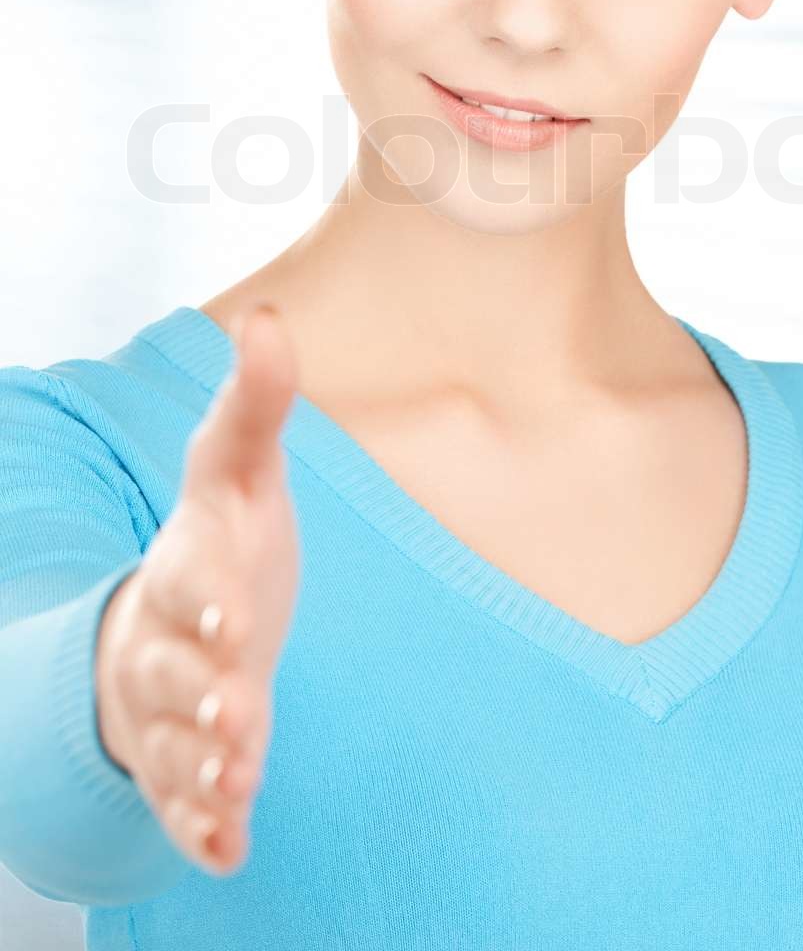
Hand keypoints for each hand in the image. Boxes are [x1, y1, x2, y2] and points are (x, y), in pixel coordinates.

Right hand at [93, 303, 300, 874]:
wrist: (180, 617)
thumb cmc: (220, 538)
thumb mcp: (240, 467)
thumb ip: (258, 402)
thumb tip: (268, 317)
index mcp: (186, 566)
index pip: (188, 580)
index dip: (207, 598)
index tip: (232, 617)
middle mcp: (166, 642)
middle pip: (169, 671)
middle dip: (197, 694)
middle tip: (232, 714)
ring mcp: (168, 709)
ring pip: (172, 743)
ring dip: (203, 765)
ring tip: (239, 783)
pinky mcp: (184, 763)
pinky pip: (184, 801)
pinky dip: (203, 826)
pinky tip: (230, 852)